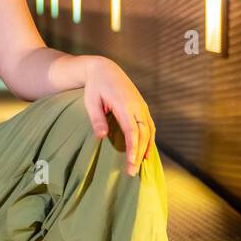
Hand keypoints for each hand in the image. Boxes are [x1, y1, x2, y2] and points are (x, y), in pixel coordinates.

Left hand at [82, 57, 155, 175]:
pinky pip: (149, 126)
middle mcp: (137, 106)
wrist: (105, 69)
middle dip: (139, 154)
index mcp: (124, 105)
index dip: (133, 149)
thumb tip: (101, 137)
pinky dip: (150, 140)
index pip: (132, 131)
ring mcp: (142, 106)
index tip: (130, 163)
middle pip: (144, 134)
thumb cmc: (94, 87)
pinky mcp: (142, 107)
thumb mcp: (90, 101)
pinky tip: (146, 152)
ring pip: (150, 131)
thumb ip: (97, 119)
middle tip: (132, 172)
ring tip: (140, 166)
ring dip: (146, 149)